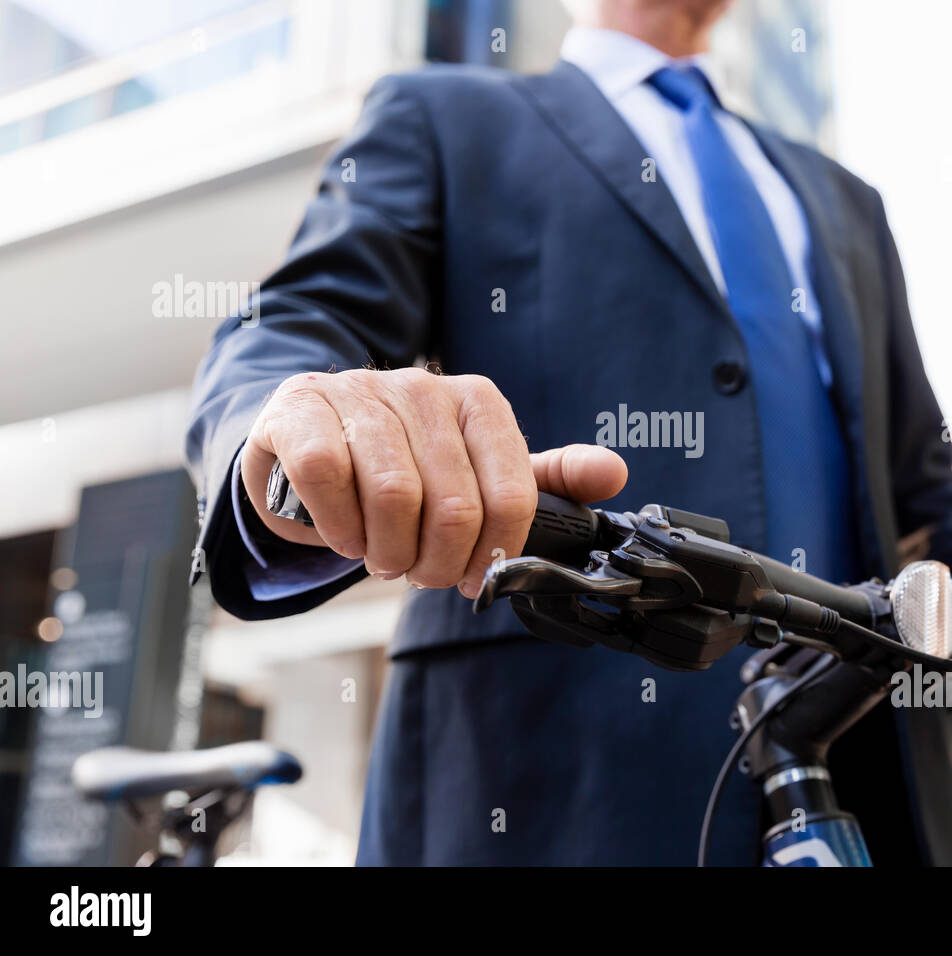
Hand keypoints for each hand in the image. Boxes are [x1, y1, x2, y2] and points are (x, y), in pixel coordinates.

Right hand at [241, 368, 626, 596]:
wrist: (308, 436)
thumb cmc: (404, 465)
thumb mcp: (479, 471)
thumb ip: (545, 479)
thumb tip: (613, 473)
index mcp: (480, 403)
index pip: (512, 496)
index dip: (495, 554)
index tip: (475, 577)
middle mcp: (424, 388)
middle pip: (453, 507)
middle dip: (437, 563)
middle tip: (420, 571)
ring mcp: (360, 393)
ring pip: (393, 497)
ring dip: (387, 552)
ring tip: (382, 556)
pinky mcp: (302, 410)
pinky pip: (328, 477)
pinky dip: (338, 526)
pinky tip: (344, 535)